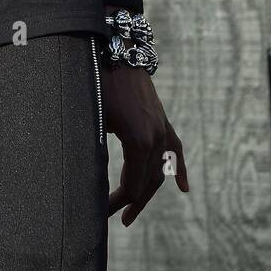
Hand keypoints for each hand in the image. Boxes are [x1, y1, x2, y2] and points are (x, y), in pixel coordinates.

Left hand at [102, 64, 188, 225]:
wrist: (118, 53)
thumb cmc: (99, 83)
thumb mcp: (93, 117)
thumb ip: (95, 148)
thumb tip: (86, 177)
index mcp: (138, 141)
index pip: (132, 184)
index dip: (116, 202)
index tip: (100, 211)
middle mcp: (156, 138)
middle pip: (148, 182)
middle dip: (131, 202)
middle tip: (115, 217)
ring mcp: (163, 129)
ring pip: (160, 170)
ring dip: (148, 192)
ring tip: (132, 210)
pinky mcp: (163, 121)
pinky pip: (175, 151)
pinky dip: (179, 170)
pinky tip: (184, 188)